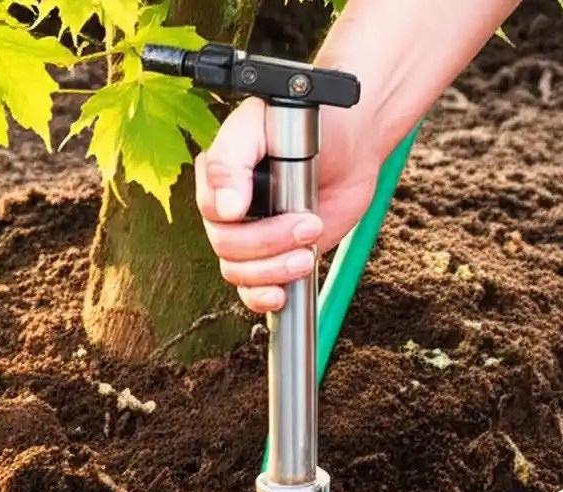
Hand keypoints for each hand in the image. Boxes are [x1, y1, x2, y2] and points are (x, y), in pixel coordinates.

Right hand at [195, 97, 382, 312]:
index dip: (236, 217)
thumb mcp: (260, 126)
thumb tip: (226, 209)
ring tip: (307, 252)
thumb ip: (231, 162)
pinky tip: (279, 293)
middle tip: (309, 224)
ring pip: (239, 272)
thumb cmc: (308, 123)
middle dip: (270, 242)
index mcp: (219, 176)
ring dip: (274, 270)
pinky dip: (263, 297)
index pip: (210, 210)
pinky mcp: (275, 256)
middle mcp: (230, 208)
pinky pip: (253, 290)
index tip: (265, 208)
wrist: (352, 142)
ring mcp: (252, 234)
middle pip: (227, 247)